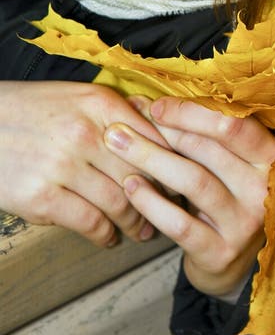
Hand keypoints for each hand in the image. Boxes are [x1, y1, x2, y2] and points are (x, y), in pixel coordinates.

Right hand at [0, 80, 167, 245]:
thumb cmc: (32, 109)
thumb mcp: (78, 97)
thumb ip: (118, 112)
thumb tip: (159, 130)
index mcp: (101, 103)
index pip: (155, 139)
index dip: (174, 166)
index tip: (182, 182)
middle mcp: (86, 132)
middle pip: (142, 174)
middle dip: (159, 200)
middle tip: (168, 213)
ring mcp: (63, 165)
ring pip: (120, 203)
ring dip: (135, 223)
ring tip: (140, 231)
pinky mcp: (41, 197)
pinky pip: (90, 222)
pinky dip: (105, 235)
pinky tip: (107, 237)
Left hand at [104, 97, 274, 302]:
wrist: (231, 262)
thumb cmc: (223, 195)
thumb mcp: (223, 163)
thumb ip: (194, 133)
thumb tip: (141, 102)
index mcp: (272, 157)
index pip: (234, 125)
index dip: (191, 112)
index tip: (154, 107)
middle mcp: (264, 189)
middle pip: (209, 149)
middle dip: (161, 131)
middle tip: (120, 123)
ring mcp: (245, 223)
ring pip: (193, 181)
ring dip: (150, 159)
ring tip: (117, 145)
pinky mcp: (221, 252)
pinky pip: (180, 223)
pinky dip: (151, 202)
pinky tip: (129, 186)